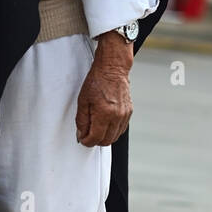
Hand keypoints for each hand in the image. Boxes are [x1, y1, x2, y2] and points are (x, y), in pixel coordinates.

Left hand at [75, 32, 132, 146]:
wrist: (112, 69)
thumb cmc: (97, 81)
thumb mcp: (83, 101)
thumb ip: (82, 120)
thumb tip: (82, 133)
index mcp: (104, 113)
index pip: (96, 138)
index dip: (87, 141)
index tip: (83, 139)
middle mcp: (117, 116)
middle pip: (107, 141)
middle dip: (96, 141)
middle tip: (88, 135)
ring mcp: (125, 115)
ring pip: (115, 137)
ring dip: (105, 137)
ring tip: (96, 129)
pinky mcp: (129, 112)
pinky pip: (121, 129)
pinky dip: (113, 131)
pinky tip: (105, 125)